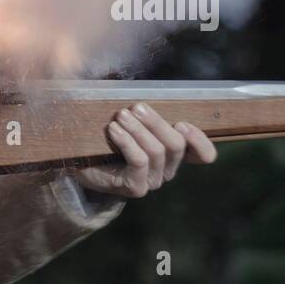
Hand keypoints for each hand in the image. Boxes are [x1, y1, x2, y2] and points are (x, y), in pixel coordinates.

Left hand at [76, 103, 217, 197]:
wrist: (81, 161)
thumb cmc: (109, 136)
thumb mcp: (133, 120)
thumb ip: (145, 111)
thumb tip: (143, 95)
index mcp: (174, 154)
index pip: (204, 154)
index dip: (200, 140)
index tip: (182, 123)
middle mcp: (167, 170)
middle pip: (176, 144)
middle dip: (156, 122)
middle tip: (136, 107)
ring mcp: (152, 181)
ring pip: (156, 151)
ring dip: (138, 129)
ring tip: (120, 116)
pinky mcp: (136, 188)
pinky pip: (139, 161)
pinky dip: (127, 141)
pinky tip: (114, 130)